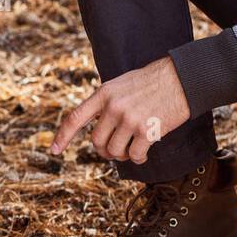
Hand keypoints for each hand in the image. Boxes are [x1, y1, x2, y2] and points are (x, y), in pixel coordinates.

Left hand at [50, 57, 190, 164]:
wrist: (181, 78)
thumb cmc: (151, 82)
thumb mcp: (120, 84)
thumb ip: (105, 103)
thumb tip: (97, 128)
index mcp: (104, 94)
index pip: (75, 118)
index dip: (62, 136)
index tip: (54, 150)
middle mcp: (113, 107)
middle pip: (96, 142)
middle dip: (104, 150)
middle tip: (116, 149)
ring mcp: (129, 119)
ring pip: (114, 152)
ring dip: (123, 155)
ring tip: (133, 147)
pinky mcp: (147, 131)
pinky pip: (135, 156)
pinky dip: (138, 158)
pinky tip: (144, 152)